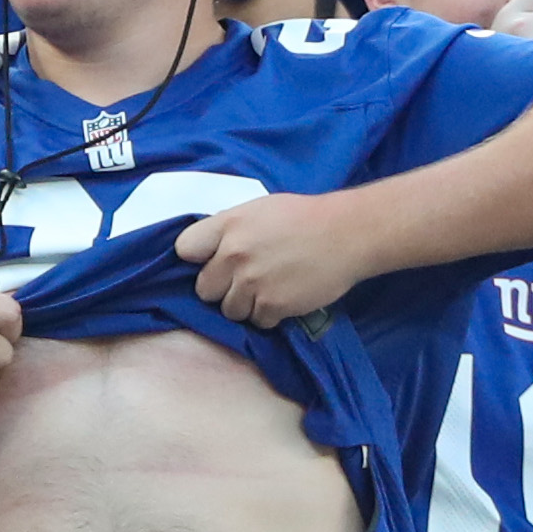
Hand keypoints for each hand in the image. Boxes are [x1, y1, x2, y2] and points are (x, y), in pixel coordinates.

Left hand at [177, 191, 361, 326]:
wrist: (347, 234)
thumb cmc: (304, 217)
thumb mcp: (259, 209)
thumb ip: (229, 229)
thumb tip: (210, 251)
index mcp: (228, 225)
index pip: (185, 249)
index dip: (198, 258)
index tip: (212, 261)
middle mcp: (233, 255)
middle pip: (204, 288)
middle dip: (222, 287)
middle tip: (246, 280)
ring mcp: (251, 283)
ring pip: (229, 310)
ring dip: (245, 305)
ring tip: (269, 289)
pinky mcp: (272, 306)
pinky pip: (256, 321)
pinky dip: (269, 315)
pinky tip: (285, 298)